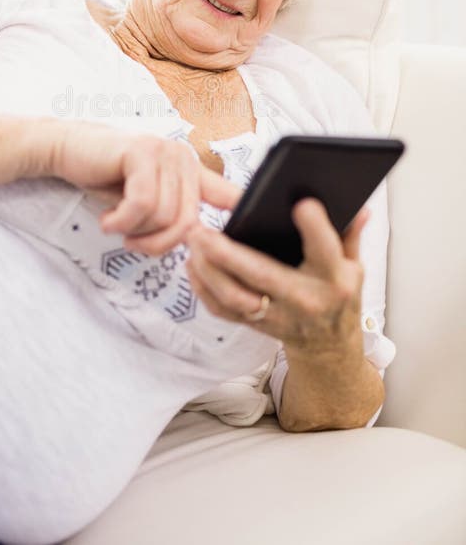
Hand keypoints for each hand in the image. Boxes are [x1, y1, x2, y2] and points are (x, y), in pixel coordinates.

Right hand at [46, 120, 241, 254]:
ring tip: (116, 223)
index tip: (255, 234)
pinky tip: (107, 220)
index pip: (227, 196)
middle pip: (187, 223)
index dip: (244, 214)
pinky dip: (121, 222)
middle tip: (131, 241)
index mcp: (191, 170)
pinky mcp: (142, 152)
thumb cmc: (106, 177)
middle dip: (157, 243)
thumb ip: (175, 210)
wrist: (67, 149)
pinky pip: (142, 205)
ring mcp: (165, 151)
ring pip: (164, 216)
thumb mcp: (147, 197)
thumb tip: (202, 235)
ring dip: (134, 232)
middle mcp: (184, 158)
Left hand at [184, 198, 369, 358]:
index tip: (301, 204)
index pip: (326, 251)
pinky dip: (204, 290)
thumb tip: (359, 207)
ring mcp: (278, 317)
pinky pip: (224, 311)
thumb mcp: (355, 266)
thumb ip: (351, 234)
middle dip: (229, 254)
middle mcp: (304, 300)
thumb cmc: (340, 298)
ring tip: (192, 242)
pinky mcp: (257, 325)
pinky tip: (193, 265)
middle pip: (263, 276)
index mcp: (334, 280)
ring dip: (209, 271)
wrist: (330, 348)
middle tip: (203, 230)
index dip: (315, 228)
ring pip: (236, 297)